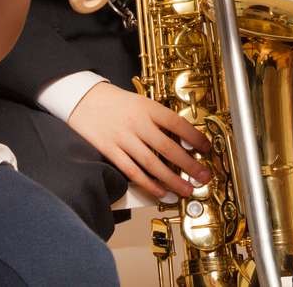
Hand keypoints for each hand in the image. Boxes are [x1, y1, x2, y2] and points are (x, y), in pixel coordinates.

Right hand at [66, 82, 213, 200]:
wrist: (85, 99)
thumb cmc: (119, 102)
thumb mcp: (144, 103)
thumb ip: (161, 120)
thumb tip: (184, 140)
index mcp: (149, 108)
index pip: (177, 124)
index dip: (195, 138)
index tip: (207, 149)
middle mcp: (138, 124)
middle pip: (167, 148)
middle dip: (189, 165)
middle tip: (204, 176)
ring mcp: (123, 139)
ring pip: (151, 164)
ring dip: (171, 180)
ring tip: (186, 189)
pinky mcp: (110, 151)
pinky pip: (131, 171)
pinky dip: (147, 184)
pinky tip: (160, 192)